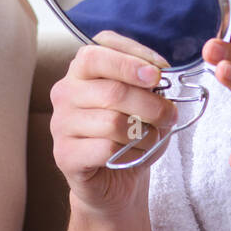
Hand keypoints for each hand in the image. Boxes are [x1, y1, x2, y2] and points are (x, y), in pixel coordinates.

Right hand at [50, 30, 179, 216]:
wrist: (115, 179)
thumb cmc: (130, 133)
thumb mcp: (145, 101)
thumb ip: (148, 84)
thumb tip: (158, 73)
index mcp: (82, 70)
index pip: (98, 50)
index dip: (132, 59)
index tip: (159, 73)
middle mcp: (65, 92)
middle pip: (113, 91)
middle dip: (151, 105)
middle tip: (169, 115)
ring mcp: (61, 123)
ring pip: (113, 123)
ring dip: (144, 134)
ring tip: (151, 139)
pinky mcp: (64, 155)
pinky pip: (107, 150)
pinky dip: (131, 154)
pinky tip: (134, 156)